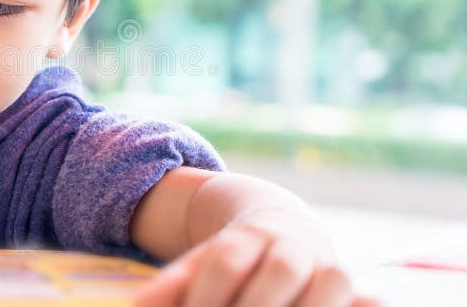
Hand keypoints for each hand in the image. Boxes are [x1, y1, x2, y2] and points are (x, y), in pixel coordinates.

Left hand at [134, 208, 382, 306]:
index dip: (207, 296)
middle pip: (277, 272)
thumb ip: (170, 287)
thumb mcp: (199, 266)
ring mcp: (326, 265)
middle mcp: (289, 247)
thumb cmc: (232, 261)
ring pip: (327, 284)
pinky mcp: (353, 289)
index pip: (226, 262)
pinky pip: (361, 301)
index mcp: (245, 237)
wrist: (286, 231)